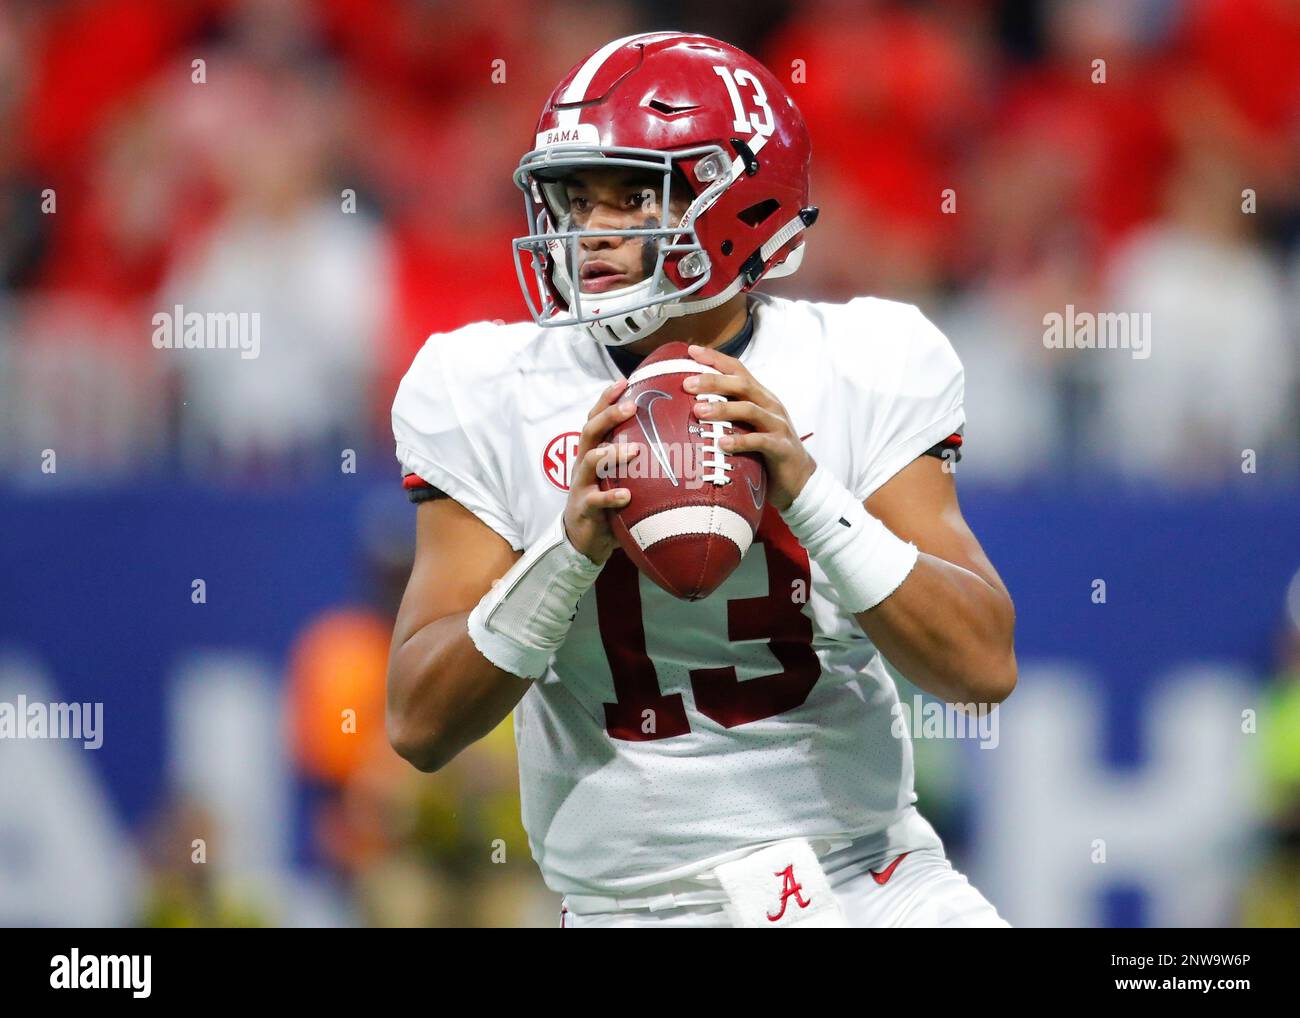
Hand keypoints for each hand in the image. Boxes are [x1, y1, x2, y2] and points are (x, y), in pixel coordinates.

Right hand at [563, 379, 640, 563]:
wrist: (585, 538)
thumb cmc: (608, 500)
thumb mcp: (620, 475)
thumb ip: (637, 457)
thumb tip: (677, 438)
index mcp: (593, 450)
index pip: (595, 417)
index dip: (606, 398)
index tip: (624, 381)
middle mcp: (584, 463)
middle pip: (590, 431)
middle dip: (608, 416)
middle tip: (631, 406)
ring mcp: (582, 484)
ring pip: (591, 461)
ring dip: (612, 452)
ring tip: (634, 450)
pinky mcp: (584, 508)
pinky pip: (595, 500)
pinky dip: (611, 497)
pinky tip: (627, 496)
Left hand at [684, 343, 815, 510]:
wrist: (799, 479)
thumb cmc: (765, 451)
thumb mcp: (747, 426)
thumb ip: (727, 414)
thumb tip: (689, 407)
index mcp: (760, 396)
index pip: (738, 370)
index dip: (716, 359)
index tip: (691, 351)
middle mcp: (770, 405)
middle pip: (742, 385)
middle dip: (714, 381)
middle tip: (687, 384)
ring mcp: (778, 425)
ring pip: (750, 409)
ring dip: (723, 408)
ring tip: (698, 411)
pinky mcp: (782, 447)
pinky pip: (760, 441)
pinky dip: (740, 441)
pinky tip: (721, 443)